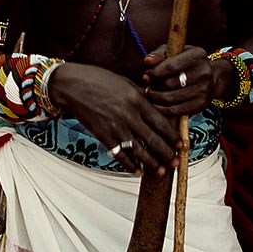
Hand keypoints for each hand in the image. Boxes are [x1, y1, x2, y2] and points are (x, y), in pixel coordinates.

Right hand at [49, 62, 177, 173]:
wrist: (72, 85)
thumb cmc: (98, 80)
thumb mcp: (125, 83)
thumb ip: (141, 96)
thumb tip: (157, 106)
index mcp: (137, 99)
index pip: (161, 122)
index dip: (173, 136)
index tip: (180, 145)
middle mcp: (128, 115)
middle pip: (154, 140)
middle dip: (168, 154)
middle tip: (176, 163)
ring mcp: (115, 127)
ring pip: (140, 151)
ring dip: (153, 164)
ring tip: (162, 172)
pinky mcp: (102, 135)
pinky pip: (120, 155)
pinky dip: (130, 165)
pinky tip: (138, 171)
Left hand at [143, 45, 219, 117]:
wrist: (211, 77)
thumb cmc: (186, 62)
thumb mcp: (174, 52)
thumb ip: (159, 55)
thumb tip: (147, 61)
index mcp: (197, 56)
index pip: (170, 66)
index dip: (154, 72)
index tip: (146, 75)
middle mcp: (203, 73)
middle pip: (169, 84)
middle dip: (154, 85)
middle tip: (147, 85)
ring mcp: (204, 90)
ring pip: (171, 98)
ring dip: (155, 97)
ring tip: (150, 93)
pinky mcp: (202, 104)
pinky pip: (176, 110)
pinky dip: (162, 109)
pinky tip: (156, 103)